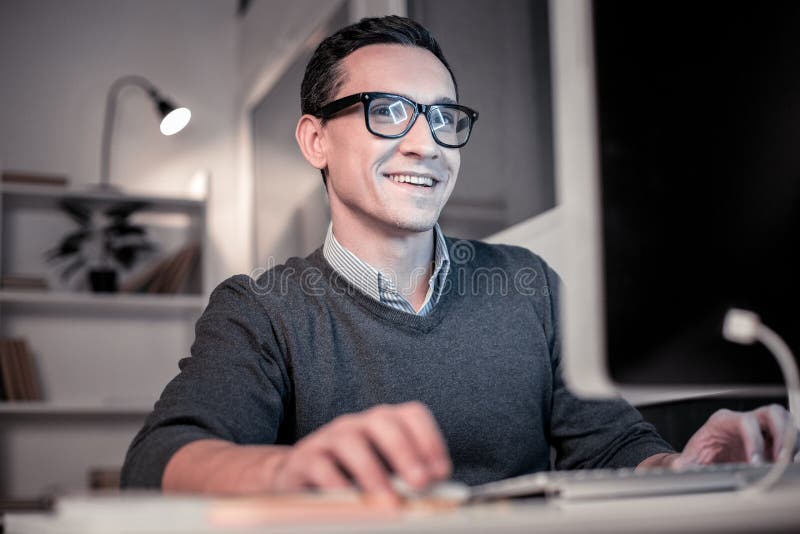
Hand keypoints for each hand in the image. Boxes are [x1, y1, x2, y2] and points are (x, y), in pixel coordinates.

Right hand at [271, 402, 450, 495]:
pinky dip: (336, 484)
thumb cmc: (351, 478)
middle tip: (420, 483)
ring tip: (389, 502)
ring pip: (351, 442)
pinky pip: (319, 466)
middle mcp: (357, 424)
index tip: (440, 473)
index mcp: (382, 423)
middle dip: (405, 452)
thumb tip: (435, 495)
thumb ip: (407, 480)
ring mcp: (328, 438)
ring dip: (373, 472)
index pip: (412, 415)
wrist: (298, 478)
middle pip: (383, 422)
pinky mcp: (303, 460)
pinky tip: (351, 501)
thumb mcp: (384, 476)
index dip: (430, 440)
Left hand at [672, 404, 798, 468]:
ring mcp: (761, 429)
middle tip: (782, 458)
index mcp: (724, 421)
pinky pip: (790, 438)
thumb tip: (680, 468)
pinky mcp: (772, 441)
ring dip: (791, 441)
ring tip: (787, 463)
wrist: (704, 459)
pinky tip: (787, 466)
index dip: (754, 441)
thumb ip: (685, 464)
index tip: (756, 462)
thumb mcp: (689, 459)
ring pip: (786, 422)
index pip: (746, 422)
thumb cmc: (699, 455)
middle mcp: (745, 420)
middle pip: (772, 413)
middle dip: (781, 433)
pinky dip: (793, 449)